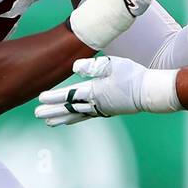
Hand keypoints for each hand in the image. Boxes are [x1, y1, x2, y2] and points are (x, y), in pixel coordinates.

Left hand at [35, 55, 178, 125]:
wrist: (150, 92)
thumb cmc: (132, 75)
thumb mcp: (112, 65)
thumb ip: (91, 67)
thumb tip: (73, 68)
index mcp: (94, 91)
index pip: (69, 95)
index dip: (53, 97)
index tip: (40, 98)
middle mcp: (95, 103)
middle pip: (69, 108)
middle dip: (52, 111)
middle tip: (37, 114)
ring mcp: (101, 109)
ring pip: (76, 115)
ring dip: (61, 118)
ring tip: (49, 122)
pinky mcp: (107, 111)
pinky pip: (86, 116)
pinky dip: (75, 118)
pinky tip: (70, 120)